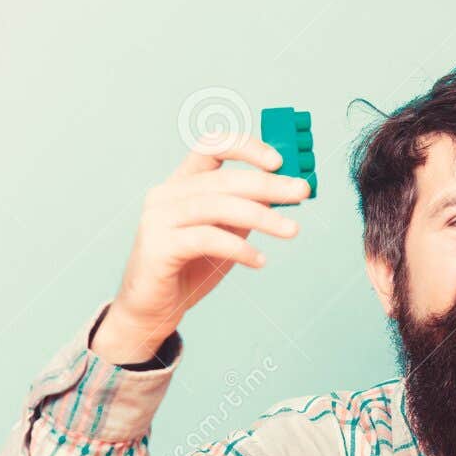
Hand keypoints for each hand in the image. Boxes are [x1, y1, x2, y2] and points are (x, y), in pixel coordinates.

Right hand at [92, 137, 309, 363]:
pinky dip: (238, 248)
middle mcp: (165, 194)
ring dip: (261, 216)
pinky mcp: (157, 246)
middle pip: (223, 178)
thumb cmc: (192, 267)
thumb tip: (287, 191)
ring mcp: (157, 218)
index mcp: (181, 183)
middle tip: (301, 192)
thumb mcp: (227, 232)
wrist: (154, 309)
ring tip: (290, 230)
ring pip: (216, 206)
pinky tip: (259, 260)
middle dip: (269, 184)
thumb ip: (247, 210)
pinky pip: (206, 239)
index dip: (245, 147)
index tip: (279, 161)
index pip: (211, 146)